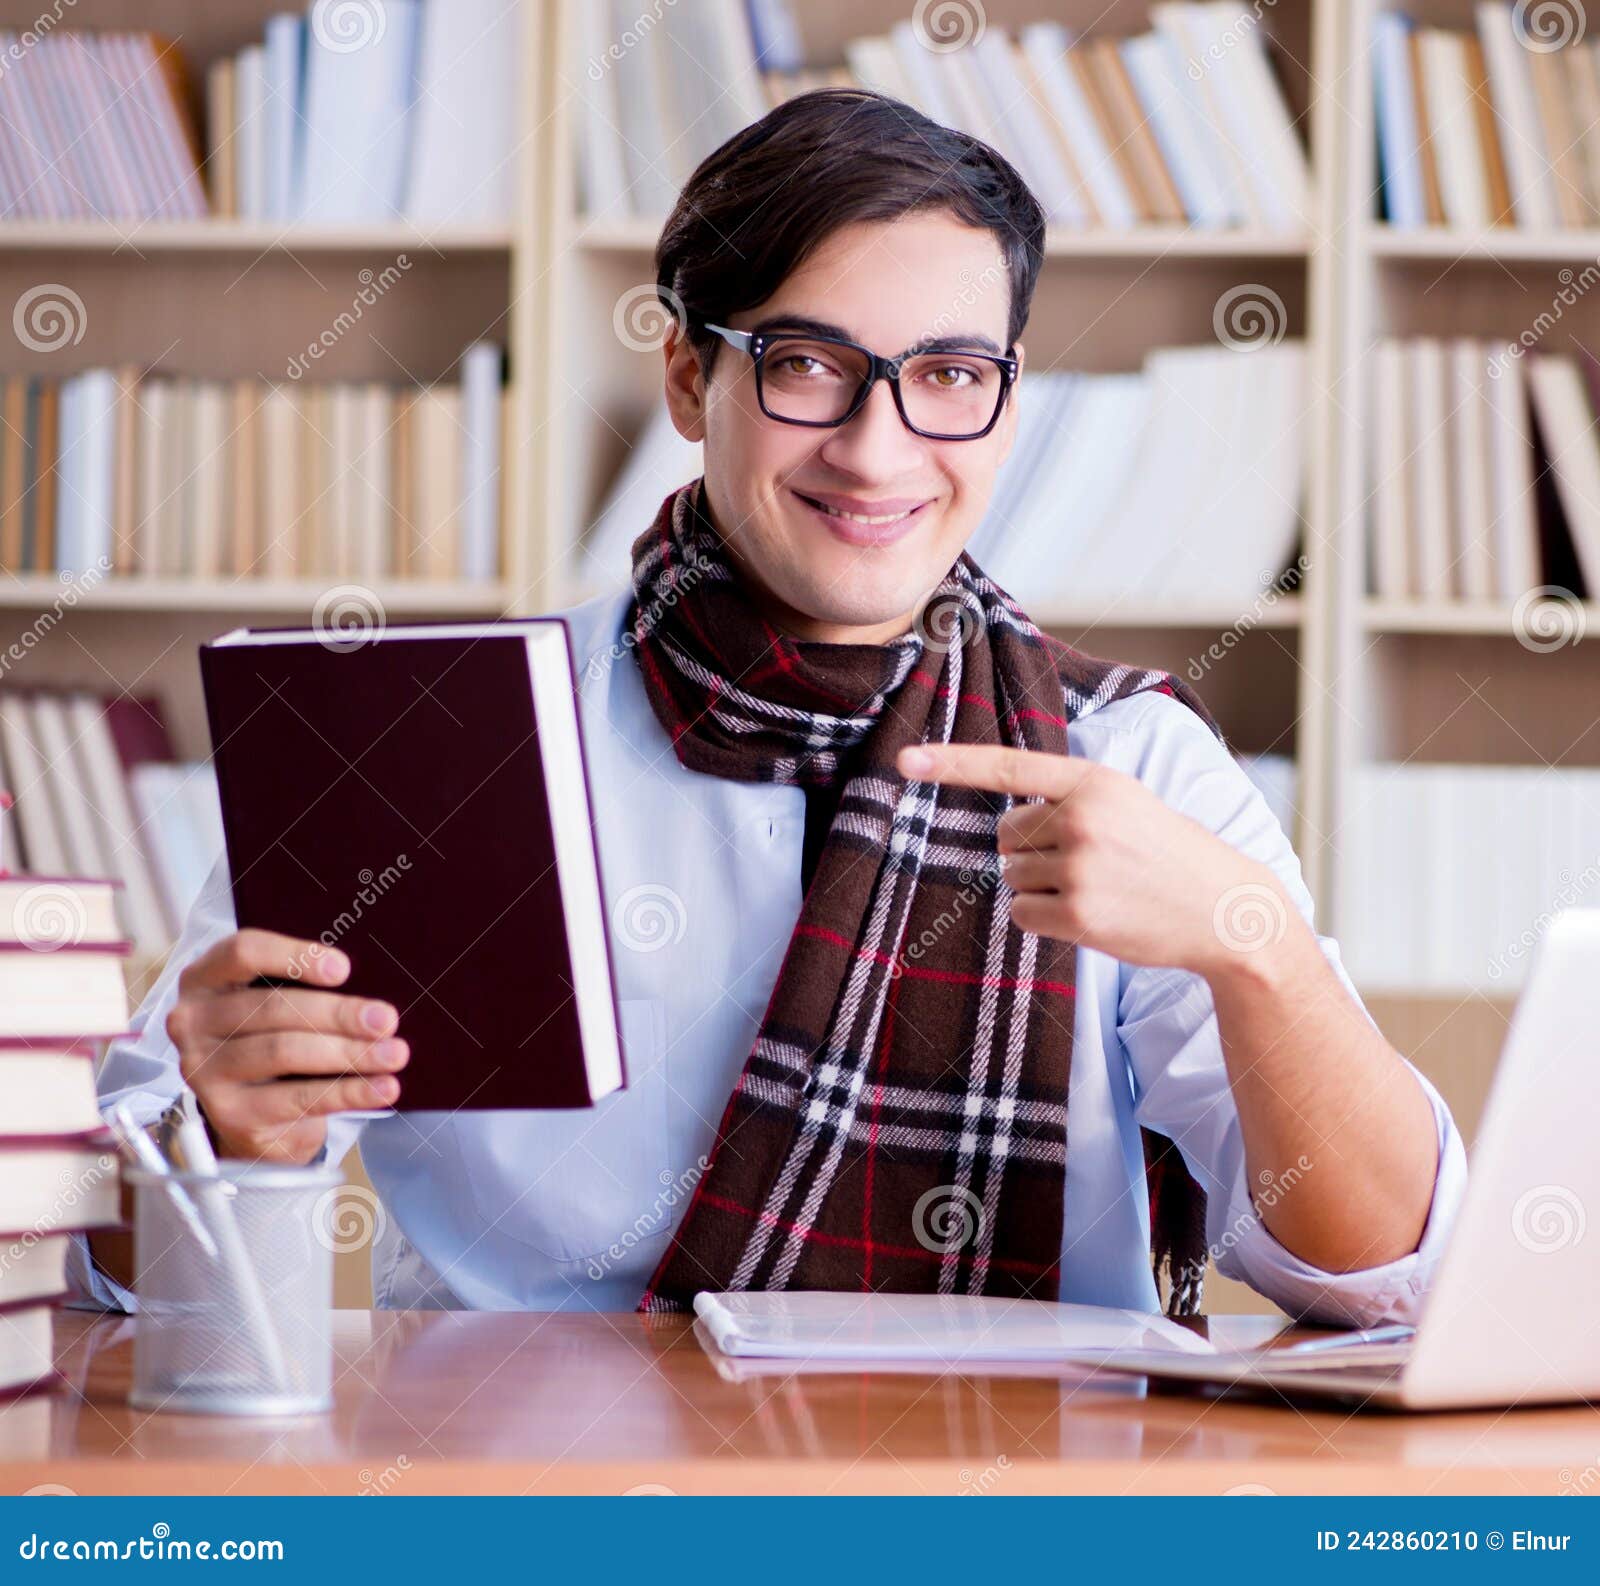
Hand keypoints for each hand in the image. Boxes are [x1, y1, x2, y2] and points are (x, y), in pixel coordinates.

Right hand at [165, 929, 407, 1162]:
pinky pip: (299, 1098)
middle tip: (387, 1019)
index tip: (344, 969)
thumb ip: (305, 985)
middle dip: (338, 1013)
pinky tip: (384, 1087)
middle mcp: (193, 1022)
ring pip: (285, 1052)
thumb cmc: (276, 1038)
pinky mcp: (229, 1113)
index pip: (243, 952)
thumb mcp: (279, 1004)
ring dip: (350, 1052)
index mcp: (204, 978)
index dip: (295, 957)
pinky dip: (349, 1092)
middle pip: (272, 1008)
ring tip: (395, 1053)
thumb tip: (370, 988)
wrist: (255, 1115)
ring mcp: (204, 1070)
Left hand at [896, 743, 1299, 979]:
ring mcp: (1081, 869)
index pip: (1010, 766)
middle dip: (1030, 849)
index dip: (952, 763)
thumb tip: (1005, 824)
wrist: (1225, 909)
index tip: (905, 760)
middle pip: (1004, 834)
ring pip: (1012, 875)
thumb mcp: (1126, 801)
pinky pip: (1021, 913)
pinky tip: (1088, 914)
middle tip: (1086, 860)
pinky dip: (1042, 917)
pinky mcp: (1079, 915)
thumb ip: (1069, 796)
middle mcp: (1083, 819)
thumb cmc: (1167, 853)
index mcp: (1094, 781)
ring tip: (1096, 886)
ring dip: (1039, 885)